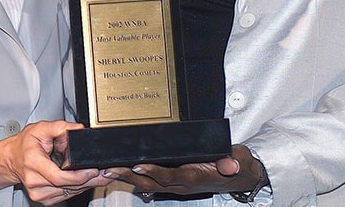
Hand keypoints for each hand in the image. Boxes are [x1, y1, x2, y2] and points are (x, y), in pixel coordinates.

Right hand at [0, 120, 108, 203]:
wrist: (11, 159)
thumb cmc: (24, 145)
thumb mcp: (40, 128)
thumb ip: (60, 127)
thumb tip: (78, 129)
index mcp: (33, 163)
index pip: (59, 177)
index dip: (79, 176)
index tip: (93, 169)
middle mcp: (35, 182)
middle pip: (68, 186)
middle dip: (91, 179)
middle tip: (109, 171)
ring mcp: (39, 193)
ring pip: (70, 192)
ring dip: (87, 184)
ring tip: (101, 173)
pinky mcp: (44, 199)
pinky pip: (67, 195)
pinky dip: (78, 188)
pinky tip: (86, 179)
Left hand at [100, 145, 263, 196]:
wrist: (240, 176)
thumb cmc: (236, 165)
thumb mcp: (239, 161)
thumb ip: (233, 163)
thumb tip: (231, 165)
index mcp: (194, 177)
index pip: (170, 175)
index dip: (154, 171)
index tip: (137, 164)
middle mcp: (181, 184)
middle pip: (150, 181)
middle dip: (128, 175)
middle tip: (107, 168)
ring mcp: (175, 185)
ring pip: (146, 182)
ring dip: (125, 177)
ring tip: (104, 170)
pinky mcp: (172, 182)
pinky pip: (149, 181)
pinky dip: (133, 176)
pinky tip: (119, 171)